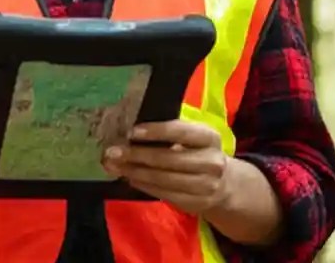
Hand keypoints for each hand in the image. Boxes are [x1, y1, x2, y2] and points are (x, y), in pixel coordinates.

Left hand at [101, 120, 229, 216]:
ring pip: (163, 179)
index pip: (180, 131)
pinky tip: (130, 178)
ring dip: (135, 172)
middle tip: (112, 152)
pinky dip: (144, 185)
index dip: (155, 131)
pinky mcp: (196, 203)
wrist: (223, 184)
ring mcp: (206, 185)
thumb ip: (169, 133)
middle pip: (168, 158)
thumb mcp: (192, 138)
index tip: (131, 132)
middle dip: (136, 155)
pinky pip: (164, 194)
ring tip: (114, 166)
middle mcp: (211, 161)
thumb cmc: (198, 153)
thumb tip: (130, 133)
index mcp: (209, 137)